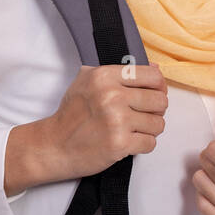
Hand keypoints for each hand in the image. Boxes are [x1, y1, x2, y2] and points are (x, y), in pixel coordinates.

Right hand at [5, 63, 167, 192]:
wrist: (54, 145)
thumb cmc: (72, 115)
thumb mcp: (86, 81)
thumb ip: (118, 72)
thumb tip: (153, 68)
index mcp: (104, 76)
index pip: (152, 75)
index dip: (158, 86)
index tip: (153, 93)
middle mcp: (112, 95)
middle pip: (160, 100)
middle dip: (155, 110)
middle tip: (142, 115)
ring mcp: (117, 120)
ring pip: (158, 123)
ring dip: (149, 129)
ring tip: (133, 129)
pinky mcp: (120, 144)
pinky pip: (151, 143)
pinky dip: (143, 145)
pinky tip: (128, 142)